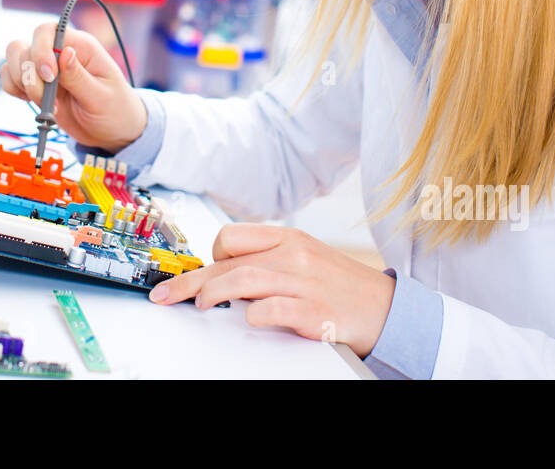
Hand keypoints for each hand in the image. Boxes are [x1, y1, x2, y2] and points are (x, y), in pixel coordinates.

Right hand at [0, 22, 146, 151]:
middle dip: (29, 74)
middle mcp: (60, 52)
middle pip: (25, 45)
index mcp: (81, 47)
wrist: (111, 132)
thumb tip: (65, 53)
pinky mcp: (36, 83)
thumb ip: (79, 77)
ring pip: (14, 58)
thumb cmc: (115, 110)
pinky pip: (11, 77)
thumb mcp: (102, 97)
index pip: (48, 32)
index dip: (41, 51)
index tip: (49, 77)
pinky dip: (13, 89)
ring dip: (21, 82)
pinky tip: (31, 102)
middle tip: (46, 97)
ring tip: (43, 103)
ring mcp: (45, 67)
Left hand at [149, 224, 396, 357]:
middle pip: (229, 261)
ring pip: (246, 278)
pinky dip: (257, 313)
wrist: (388, 309)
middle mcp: (294, 255)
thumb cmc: (341, 287)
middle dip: (190, 280)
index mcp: (289, 239)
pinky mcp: (317, 312)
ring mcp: (306, 283)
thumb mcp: (304, 260)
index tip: (196, 274)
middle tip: (166, 295)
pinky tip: (248, 319)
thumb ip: (268, 260)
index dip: (209, 256)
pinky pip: (277, 308)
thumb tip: (222, 273)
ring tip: (200, 306)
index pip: (233, 236)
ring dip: (214, 292)